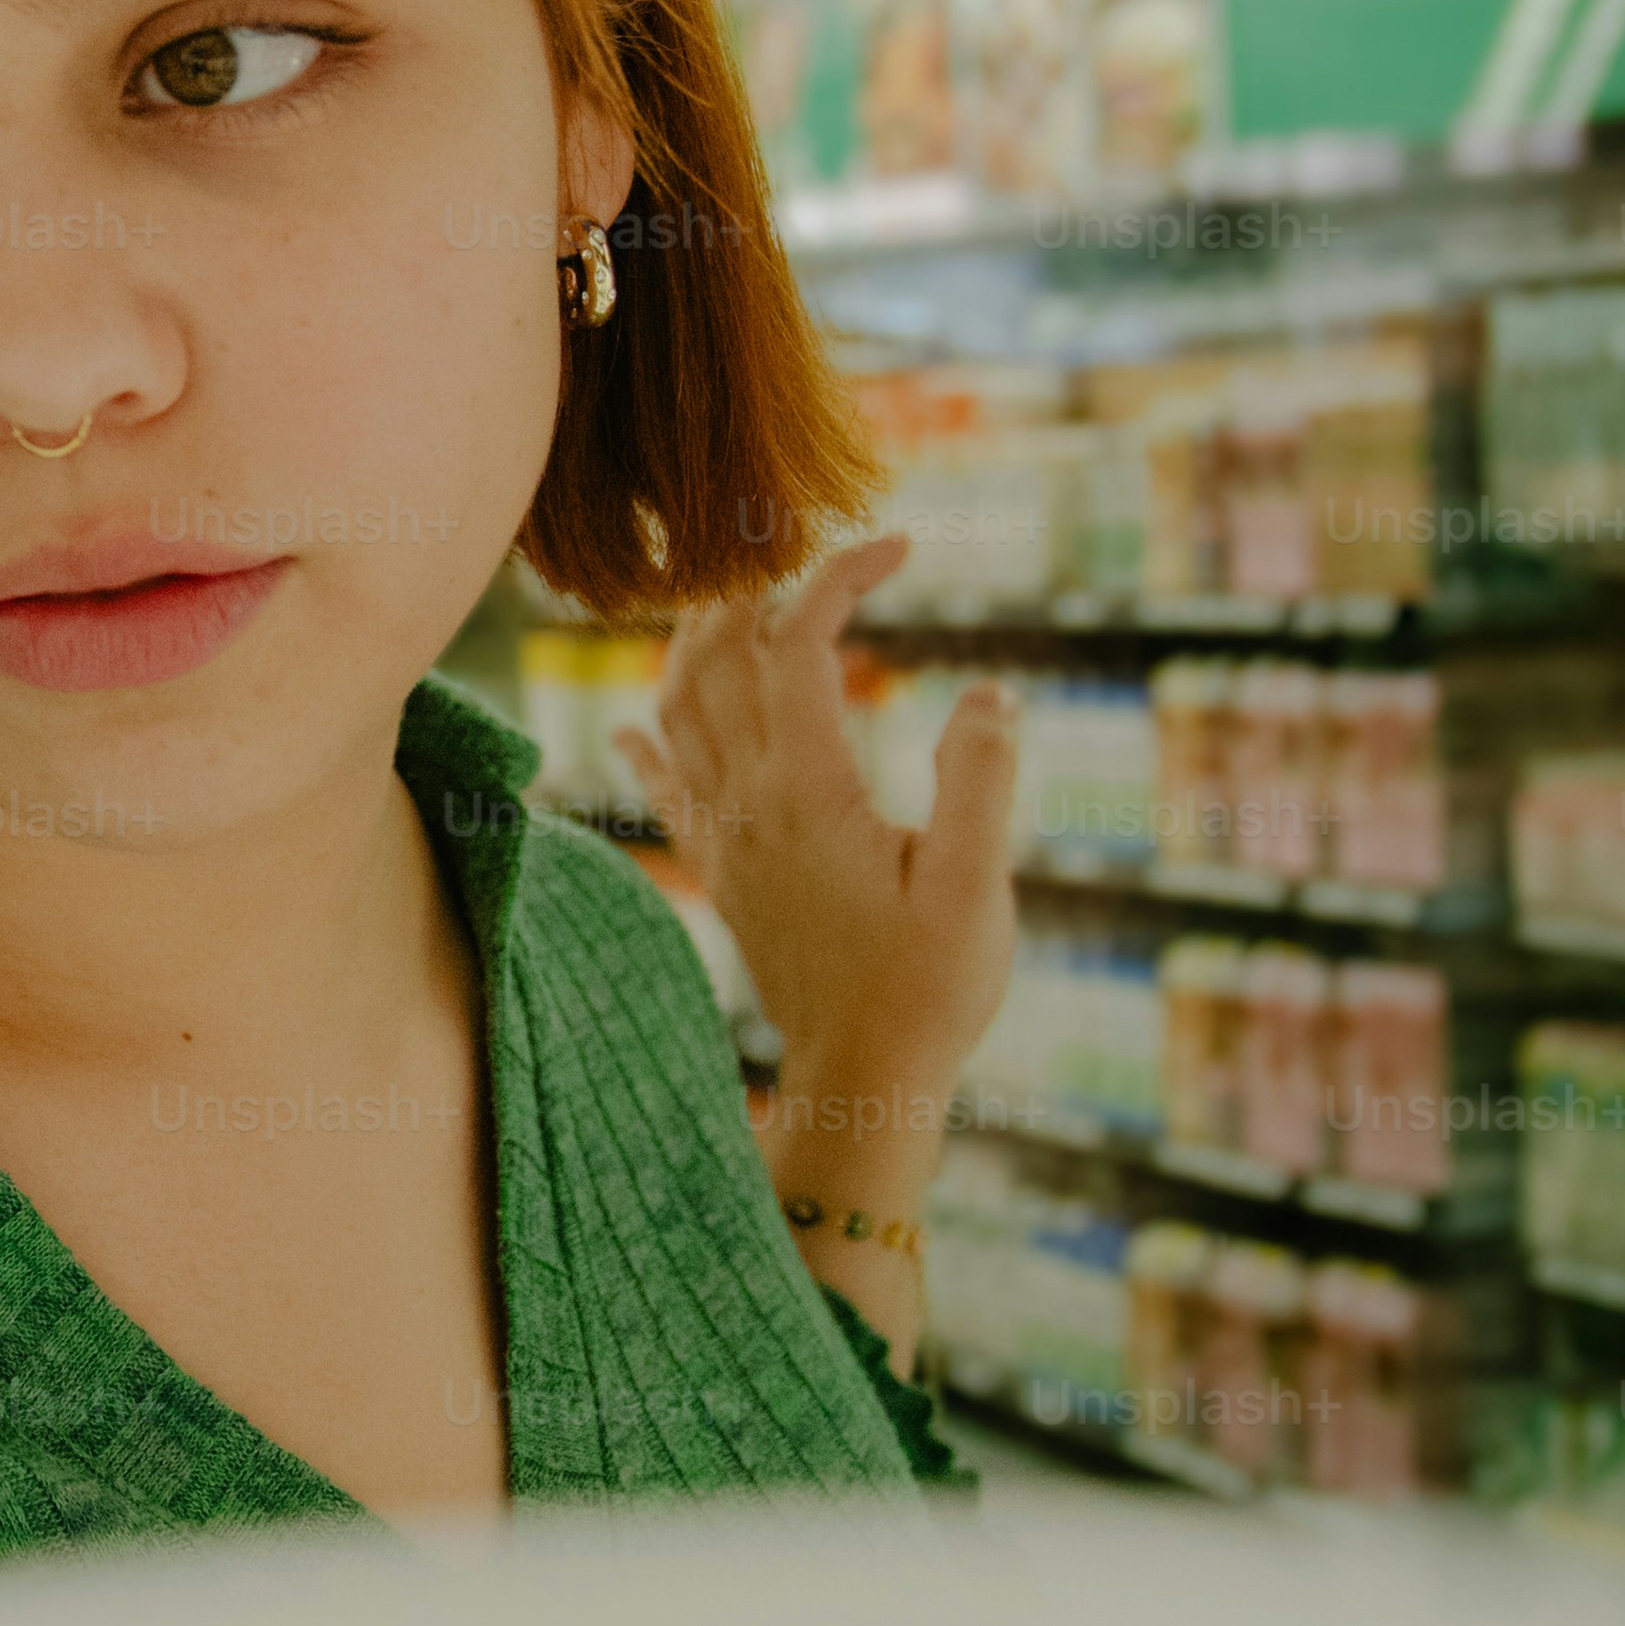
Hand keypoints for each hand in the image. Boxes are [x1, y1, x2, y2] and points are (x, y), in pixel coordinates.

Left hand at [614, 535, 1021, 1119]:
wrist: (863, 1079)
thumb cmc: (930, 989)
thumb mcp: (978, 885)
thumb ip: (981, 782)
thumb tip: (991, 690)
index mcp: (811, 791)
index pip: (801, 646)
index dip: (839, 578)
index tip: (896, 547)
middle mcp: (750, 804)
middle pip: (717, 660)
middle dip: (749, 586)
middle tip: (797, 546)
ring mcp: (727, 840)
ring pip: (679, 712)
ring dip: (697, 642)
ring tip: (725, 597)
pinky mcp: (724, 877)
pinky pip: (666, 793)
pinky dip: (648, 744)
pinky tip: (633, 725)